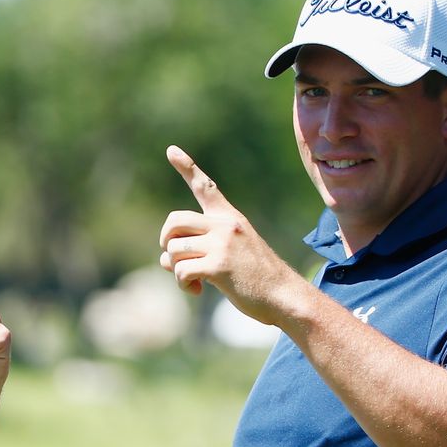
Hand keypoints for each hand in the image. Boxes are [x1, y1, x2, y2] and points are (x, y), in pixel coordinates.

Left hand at [158, 145, 298, 324]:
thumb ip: (201, 248)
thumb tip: (163, 258)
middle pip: (174, 220)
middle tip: (175, 259)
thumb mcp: (232, 253)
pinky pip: (181, 270)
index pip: (205, 187)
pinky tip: (197, 290)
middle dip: (166, 241)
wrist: (284, 296)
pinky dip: (183, 284)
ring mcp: (222, 244)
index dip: (186, 167)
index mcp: (230, 218)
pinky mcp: (219, 266)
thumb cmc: (256, 278)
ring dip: (176, 269)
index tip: (171, 150)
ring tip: (194, 280)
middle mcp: (225, 225)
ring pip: (173, 250)